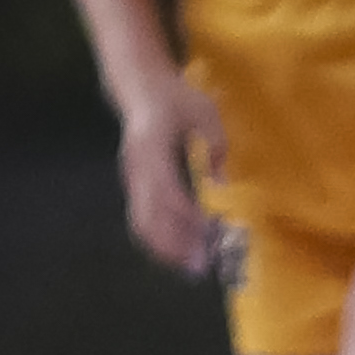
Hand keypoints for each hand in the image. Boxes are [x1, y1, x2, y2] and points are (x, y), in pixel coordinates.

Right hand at [115, 75, 226, 276]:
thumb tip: (223, 184)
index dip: (186, 216)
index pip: (167, 192)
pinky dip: (159, 238)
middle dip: (175, 244)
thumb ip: (216, 146)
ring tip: (192, 266)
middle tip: (202, 264)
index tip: (208, 232)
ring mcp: (131, 178)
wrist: (140, 88)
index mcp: (152, 148)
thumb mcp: (205, 113)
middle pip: (149, 216)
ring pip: (141, 222)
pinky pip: (141, 218)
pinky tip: (179, 250)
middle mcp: (136, 168)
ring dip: (165, 247)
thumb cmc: (177, 98)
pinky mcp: (134, 184)